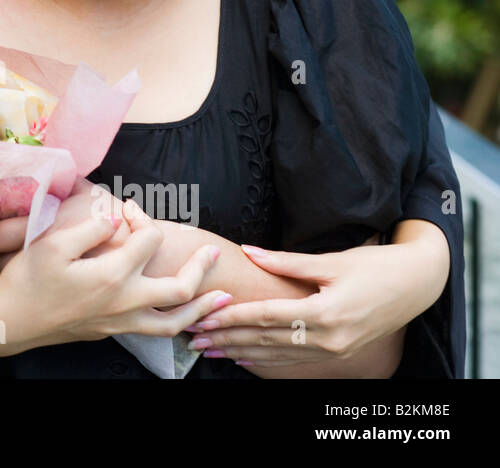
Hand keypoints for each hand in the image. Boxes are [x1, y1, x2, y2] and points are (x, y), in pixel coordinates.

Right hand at [0, 198, 226, 355]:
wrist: (10, 323)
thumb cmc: (27, 281)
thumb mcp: (53, 245)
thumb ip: (90, 229)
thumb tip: (115, 218)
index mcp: (113, 275)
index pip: (148, 240)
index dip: (142, 217)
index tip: (127, 207)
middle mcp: (124, 302)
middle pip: (179, 287)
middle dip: (200, 268)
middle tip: (213, 252)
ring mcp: (120, 321)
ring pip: (174, 321)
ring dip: (201, 309)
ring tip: (221, 299)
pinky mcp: (111, 331)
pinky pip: (156, 331)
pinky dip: (177, 324)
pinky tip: (181, 316)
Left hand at [185, 223, 447, 369]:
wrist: (417, 285)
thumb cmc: (376, 266)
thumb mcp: (331, 260)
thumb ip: (286, 262)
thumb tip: (248, 251)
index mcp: (325, 312)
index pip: (266, 317)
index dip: (231, 317)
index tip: (203, 317)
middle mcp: (329, 338)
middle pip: (267, 340)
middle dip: (227, 339)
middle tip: (193, 337)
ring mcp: (335, 350)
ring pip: (278, 354)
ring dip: (241, 351)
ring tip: (210, 349)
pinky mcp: (338, 353)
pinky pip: (295, 359)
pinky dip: (267, 358)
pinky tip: (245, 356)